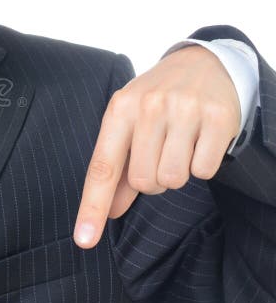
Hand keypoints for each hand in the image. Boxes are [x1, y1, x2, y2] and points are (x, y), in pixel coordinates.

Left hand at [73, 45, 241, 248]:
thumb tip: (110, 212)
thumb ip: (117, 166)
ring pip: (174, 179)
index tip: (84, 240)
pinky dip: (202, 163)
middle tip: (160, 152)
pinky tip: (201, 139)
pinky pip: (204, 171)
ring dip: (177, 172)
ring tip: (180, 144)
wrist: (202, 62)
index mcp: (119, 109)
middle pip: (144, 182)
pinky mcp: (218, 118)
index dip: (93, 207)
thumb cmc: (156, 99)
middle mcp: (149, 107)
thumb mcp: (128, 122)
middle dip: (153, 178)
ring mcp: (184, 110)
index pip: (102, 168)